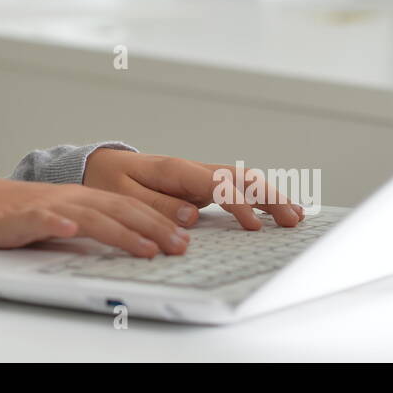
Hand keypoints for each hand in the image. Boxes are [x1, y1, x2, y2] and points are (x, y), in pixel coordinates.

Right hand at [0, 174, 191, 257]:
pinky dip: (59, 223)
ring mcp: (50, 205)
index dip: (158, 221)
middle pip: (119, 209)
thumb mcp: (67, 219)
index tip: (183, 238)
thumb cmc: (24, 216)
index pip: (129, 207)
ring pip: (91, 216)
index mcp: (85, 198)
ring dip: (121, 231)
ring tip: (146, 247)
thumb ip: (96, 227)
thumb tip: (135, 244)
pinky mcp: (24, 216)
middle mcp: (73, 198)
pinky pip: (44, 218)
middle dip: (153, 227)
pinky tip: (71, 230)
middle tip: (179, 246)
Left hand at [82, 150, 304, 230]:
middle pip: (239, 177)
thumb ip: (157, 205)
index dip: (238, 205)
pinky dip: (256, 195)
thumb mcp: (123, 195)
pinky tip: (273, 209)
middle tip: (292, 219)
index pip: (216, 186)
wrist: (96, 165)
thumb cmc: (108, 181)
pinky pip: (233, 187)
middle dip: (268, 196)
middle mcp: (191, 170)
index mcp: (174, 170)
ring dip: (269, 195)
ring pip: (241, 179)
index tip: (255, 226)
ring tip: (295, 216)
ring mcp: (196, 176)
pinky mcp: (198, 185)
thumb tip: (191, 216)